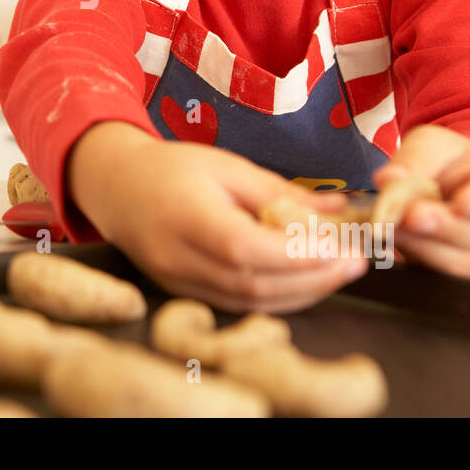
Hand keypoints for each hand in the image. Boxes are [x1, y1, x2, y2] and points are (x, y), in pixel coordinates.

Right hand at [68, 123, 368, 313]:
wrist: (114, 186)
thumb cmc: (171, 168)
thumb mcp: (226, 165)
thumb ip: (280, 191)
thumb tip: (338, 209)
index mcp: (187, 216)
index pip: (246, 248)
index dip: (297, 255)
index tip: (341, 247)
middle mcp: (178, 257)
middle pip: (252, 285)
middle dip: (312, 279)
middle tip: (355, 262)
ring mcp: (177, 282)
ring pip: (248, 303)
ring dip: (301, 293)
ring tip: (338, 272)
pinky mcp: (183, 295)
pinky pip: (237, 304)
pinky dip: (276, 297)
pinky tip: (304, 281)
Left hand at [372, 124, 469, 276]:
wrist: (453, 182)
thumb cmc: (453, 161)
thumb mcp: (435, 145)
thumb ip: (416, 159)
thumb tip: (388, 179)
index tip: (465, 201)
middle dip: (443, 226)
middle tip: (414, 214)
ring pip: (456, 260)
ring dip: (421, 244)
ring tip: (393, 225)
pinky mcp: (454, 270)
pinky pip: (434, 270)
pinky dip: (411, 254)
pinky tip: (392, 238)